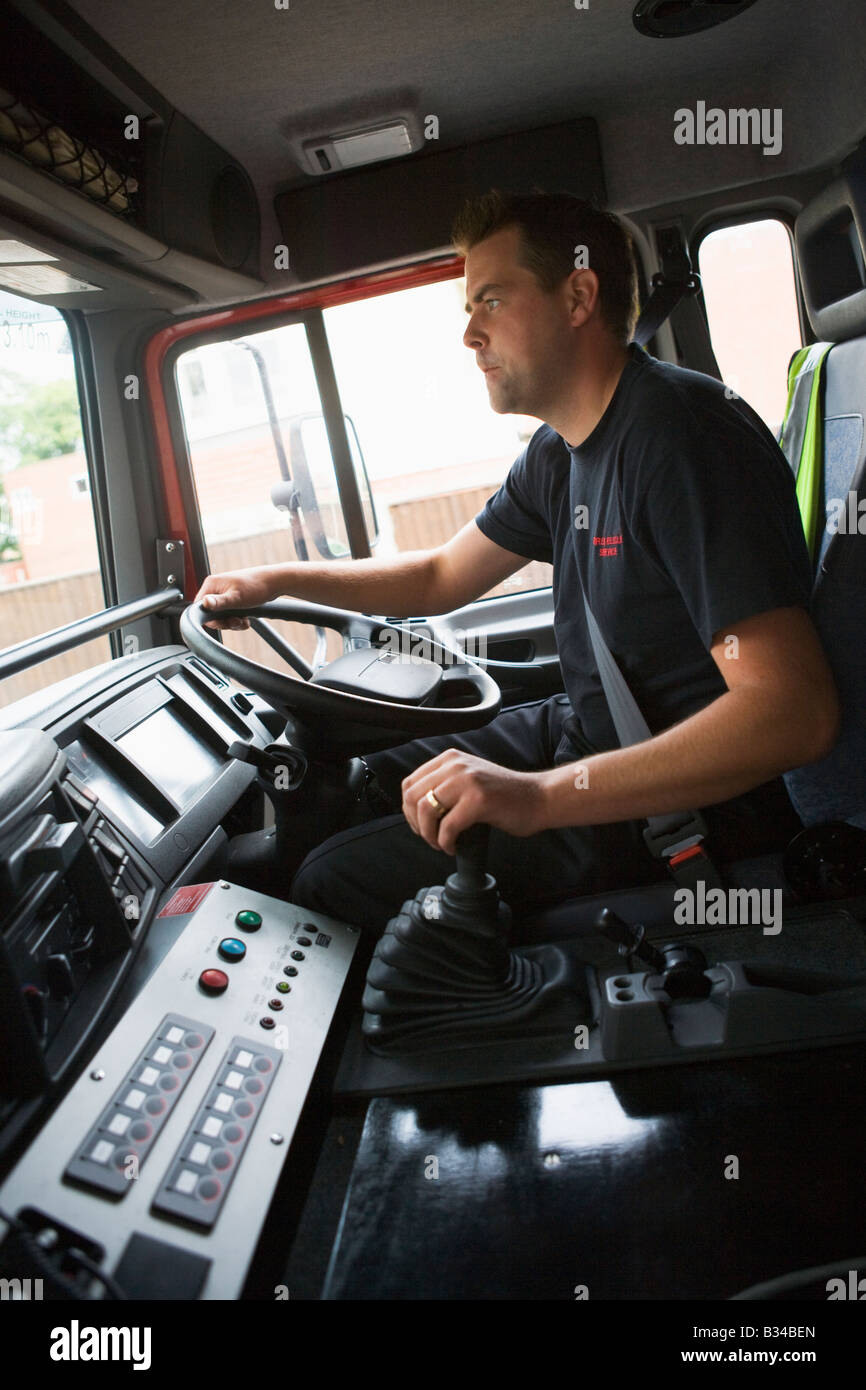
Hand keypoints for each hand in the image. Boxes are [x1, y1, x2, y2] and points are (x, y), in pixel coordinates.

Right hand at [194, 567, 275, 629]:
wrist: (275, 583)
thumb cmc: (256, 587)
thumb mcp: (236, 598)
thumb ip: (219, 602)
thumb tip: (204, 603)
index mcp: (212, 584)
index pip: (200, 607)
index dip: (211, 619)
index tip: (224, 623)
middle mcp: (216, 588)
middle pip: (211, 613)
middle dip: (224, 622)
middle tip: (237, 622)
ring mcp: (225, 593)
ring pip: (222, 615)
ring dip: (233, 622)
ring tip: (244, 621)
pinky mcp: (234, 598)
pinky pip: (230, 613)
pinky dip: (238, 619)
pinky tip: (247, 620)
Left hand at [401, 749, 548, 854]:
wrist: (539, 798)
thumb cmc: (505, 796)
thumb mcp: (469, 779)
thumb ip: (444, 785)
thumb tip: (414, 809)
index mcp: (449, 759)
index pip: (409, 784)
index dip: (408, 810)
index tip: (421, 826)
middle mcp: (455, 765)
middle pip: (412, 798)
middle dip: (416, 825)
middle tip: (431, 838)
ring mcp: (467, 780)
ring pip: (425, 811)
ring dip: (429, 835)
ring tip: (441, 844)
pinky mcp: (478, 800)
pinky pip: (447, 827)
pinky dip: (445, 842)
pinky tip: (453, 847)